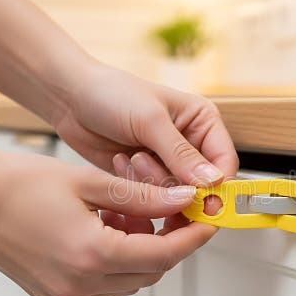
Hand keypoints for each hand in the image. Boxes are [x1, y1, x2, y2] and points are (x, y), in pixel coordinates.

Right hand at [0, 149, 215, 295]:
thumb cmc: (14, 182)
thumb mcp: (88, 181)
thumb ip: (141, 195)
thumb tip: (181, 200)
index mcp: (91, 253)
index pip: (163, 255)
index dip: (191, 238)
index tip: (207, 222)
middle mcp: (78, 282)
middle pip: (149, 272)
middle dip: (168, 242)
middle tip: (168, 210)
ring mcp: (63, 292)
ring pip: (126, 280)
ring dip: (140, 250)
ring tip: (127, 212)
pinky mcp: (51, 291)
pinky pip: (100, 282)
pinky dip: (115, 259)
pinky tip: (104, 226)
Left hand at [53, 63, 237, 185]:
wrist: (70, 98)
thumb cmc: (110, 93)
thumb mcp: (150, 120)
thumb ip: (182, 154)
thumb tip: (212, 182)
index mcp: (203, 122)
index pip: (224, 164)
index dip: (217, 187)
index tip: (202, 203)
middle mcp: (190, 144)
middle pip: (202, 186)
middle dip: (176, 185)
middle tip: (152, 171)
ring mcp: (168, 162)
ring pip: (176, 195)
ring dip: (152, 183)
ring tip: (133, 157)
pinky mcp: (146, 176)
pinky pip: (152, 197)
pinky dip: (137, 186)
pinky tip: (122, 162)